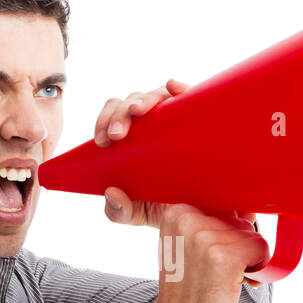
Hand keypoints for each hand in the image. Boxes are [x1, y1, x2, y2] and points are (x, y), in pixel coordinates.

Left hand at [97, 78, 261, 285]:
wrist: (201, 215)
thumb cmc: (165, 206)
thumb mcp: (135, 213)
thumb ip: (117, 211)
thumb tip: (112, 193)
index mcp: (132, 141)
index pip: (114, 116)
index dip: (104, 121)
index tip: (101, 140)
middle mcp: (152, 125)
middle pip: (130, 104)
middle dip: (118, 114)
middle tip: (117, 135)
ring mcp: (176, 121)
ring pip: (154, 96)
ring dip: (143, 99)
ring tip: (138, 112)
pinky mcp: (199, 121)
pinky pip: (189, 96)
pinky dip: (178, 87)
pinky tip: (173, 89)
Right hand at [131, 202, 269, 302]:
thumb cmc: (188, 288)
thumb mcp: (188, 245)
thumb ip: (211, 223)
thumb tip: (250, 210)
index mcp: (176, 212)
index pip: (223, 203)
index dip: (226, 230)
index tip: (212, 253)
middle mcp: (188, 219)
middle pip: (239, 219)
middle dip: (236, 245)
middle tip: (216, 270)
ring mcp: (206, 237)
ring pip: (251, 235)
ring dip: (245, 259)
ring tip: (222, 277)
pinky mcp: (225, 256)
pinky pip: (261, 249)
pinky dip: (256, 269)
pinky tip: (234, 283)